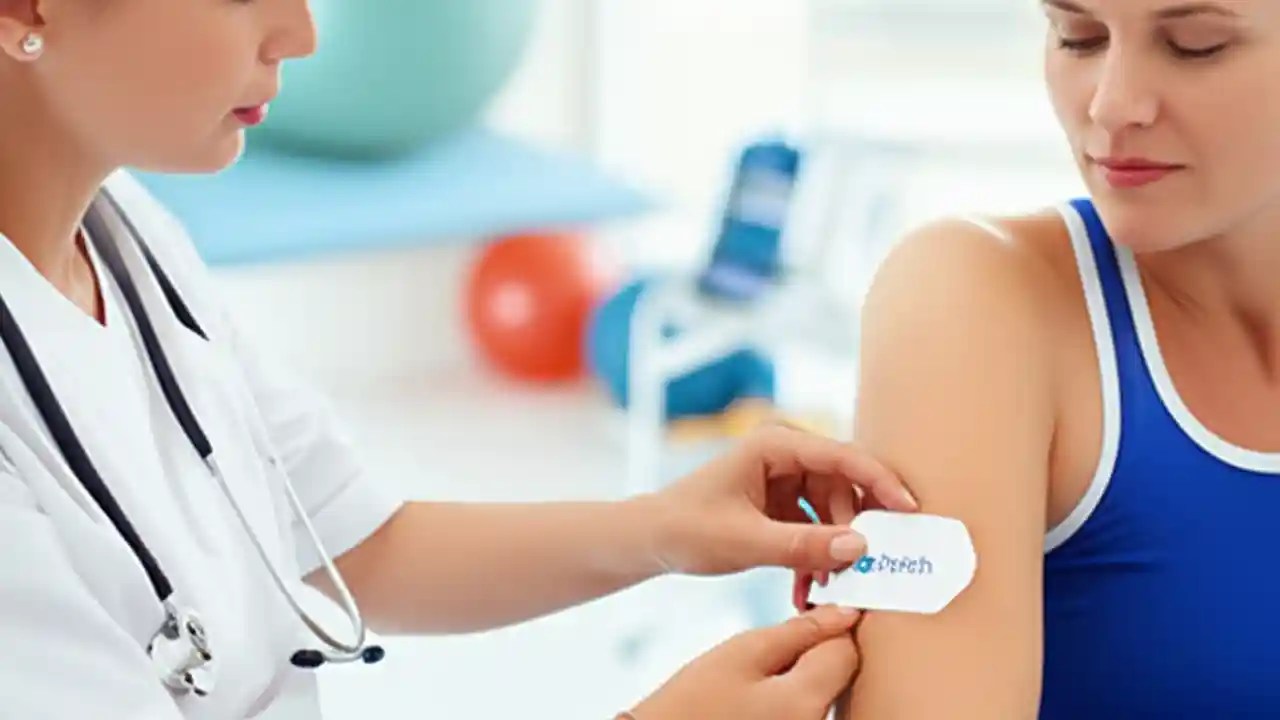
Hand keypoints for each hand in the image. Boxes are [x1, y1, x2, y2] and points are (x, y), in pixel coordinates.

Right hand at [627, 605, 862, 719]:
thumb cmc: (691, 703)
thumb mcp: (742, 653)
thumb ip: (799, 631)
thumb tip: (845, 613)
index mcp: (806, 703)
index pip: (846, 650)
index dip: (828, 625)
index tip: (802, 618)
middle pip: (839, 675)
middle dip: (815, 653)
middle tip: (770, 652)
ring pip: (824, 694)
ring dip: (804, 677)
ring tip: (756, 681)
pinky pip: (808, 713)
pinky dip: (792, 700)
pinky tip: (757, 702)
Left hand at [643, 424, 916, 578]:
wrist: (650, 540)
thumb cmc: (688, 528)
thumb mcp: (747, 542)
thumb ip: (804, 546)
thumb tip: (859, 548)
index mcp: (775, 445)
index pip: (843, 456)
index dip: (880, 482)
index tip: (909, 511)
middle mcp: (784, 456)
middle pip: (844, 486)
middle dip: (855, 529)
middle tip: (864, 567)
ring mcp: (783, 481)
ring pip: (833, 513)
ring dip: (833, 552)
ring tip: (825, 589)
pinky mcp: (780, 507)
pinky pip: (814, 530)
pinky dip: (814, 560)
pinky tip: (806, 593)